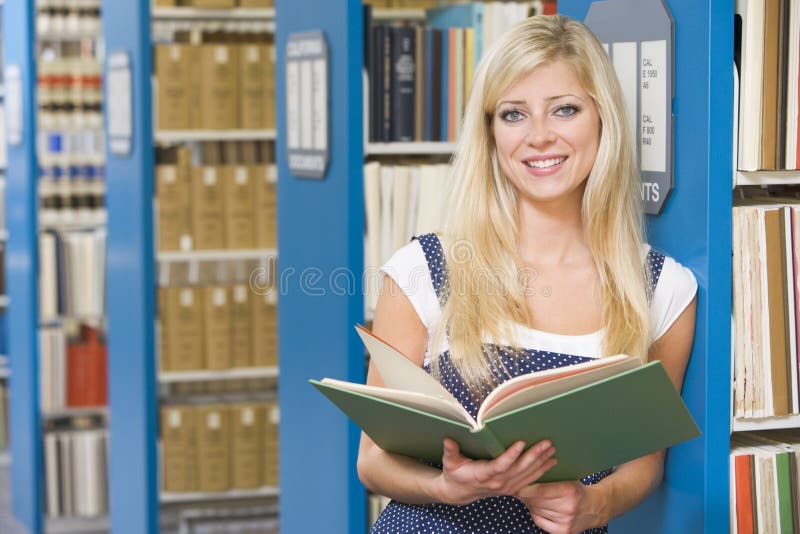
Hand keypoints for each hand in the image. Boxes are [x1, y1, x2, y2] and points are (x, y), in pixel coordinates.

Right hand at [432, 438, 556, 504]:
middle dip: (534, 456)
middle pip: (519, 469)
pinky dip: (541, 471)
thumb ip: (450, 451)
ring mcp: (506, 487)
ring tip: (552, 450)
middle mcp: (498, 482)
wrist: (460, 493)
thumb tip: (448, 440)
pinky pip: (529, 480)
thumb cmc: (455, 474)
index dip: (511, 455)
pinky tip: (551, 462)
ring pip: (527, 475)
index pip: (500, 465)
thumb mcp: (450, 462)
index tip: (521, 443)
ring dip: (541, 462)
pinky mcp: (511, 488)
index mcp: (484, 475)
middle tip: (546, 443)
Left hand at [514, 481, 608, 533]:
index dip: (526, 489)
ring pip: (536, 511)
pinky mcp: (563, 532)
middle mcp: (568, 508)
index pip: (542, 491)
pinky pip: (539, 521)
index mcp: (569, 491)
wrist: (595, 508)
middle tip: (517, 489)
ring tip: (528, 497)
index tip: (515, 486)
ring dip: (530, 503)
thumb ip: (549, 480)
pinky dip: (535, 514)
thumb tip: (524, 478)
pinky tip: (536, 508)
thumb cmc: (577, 491)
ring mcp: (566, 522)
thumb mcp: (567, 480)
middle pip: (537, 502)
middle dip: (525, 495)